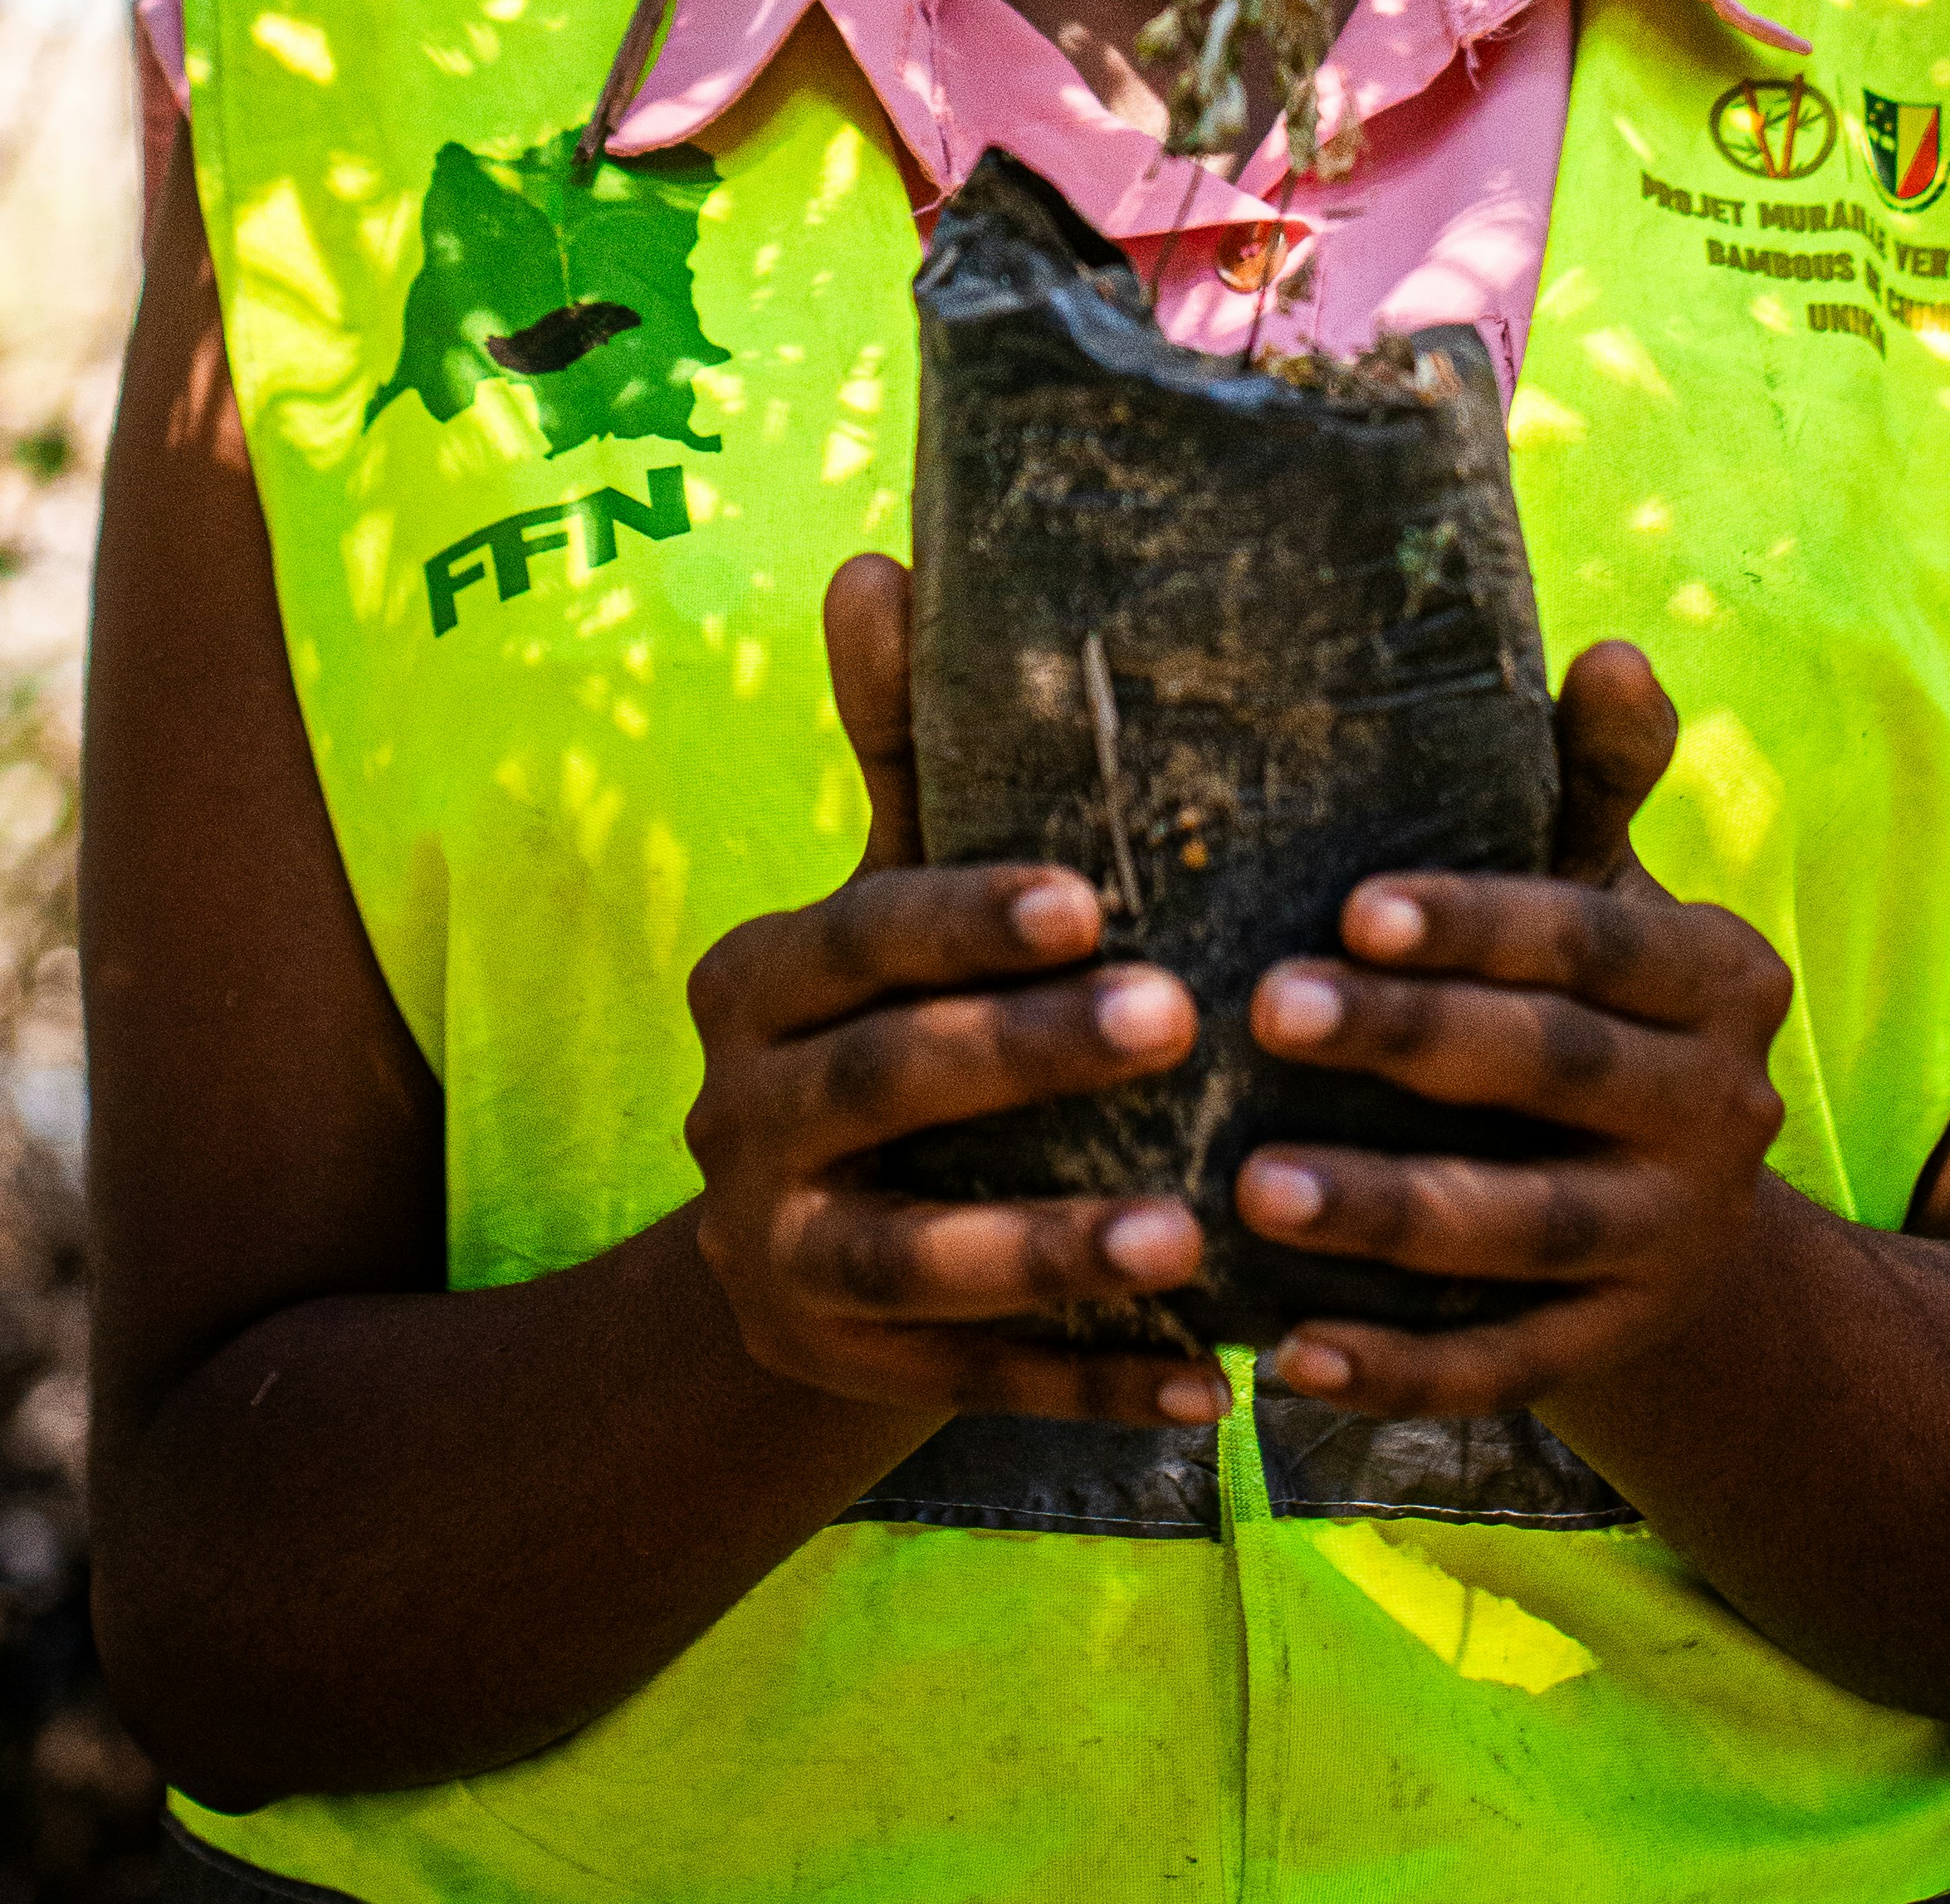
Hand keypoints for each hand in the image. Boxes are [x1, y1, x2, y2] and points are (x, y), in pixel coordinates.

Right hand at [684, 552, 1226, 1425]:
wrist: (807, 1230)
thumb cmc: (892, 1008)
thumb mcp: (884, 886)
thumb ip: (897, 748)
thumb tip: (876, 563)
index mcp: (752, 984)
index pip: (853, 936)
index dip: (963, 918)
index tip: (1093, 896)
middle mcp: (739, 1123)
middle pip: (880, 1086)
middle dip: (1025, 1058)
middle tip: (1178, 1016)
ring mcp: (780, 1263)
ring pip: (912, 1261)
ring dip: (1052, 1248)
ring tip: (1189, 1233)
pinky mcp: (844, 1376)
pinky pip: (976, 1386)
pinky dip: (1092, 1385)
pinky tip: (1210, 1383)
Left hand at [1232, 638, 1789, 1414]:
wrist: (1677, 1199)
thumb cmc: (1594, 992)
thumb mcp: (1606, 886)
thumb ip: (1594, 780)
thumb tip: (1618, 653)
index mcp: (1719, 978)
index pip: (1592, 942)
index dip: (1477, 924)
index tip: (1351, 904)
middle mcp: (1721, 1111)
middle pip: (1552, 1074)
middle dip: (1409, 1044)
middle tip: (1264, 1013)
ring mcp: (1670, 1243)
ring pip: (1524, 1233)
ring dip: (1387, 1214)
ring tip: (1252, 1191)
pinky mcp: (1612, 1350)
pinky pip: (1499, 1369)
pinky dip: (1394, 1370)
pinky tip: (1286, 1358)